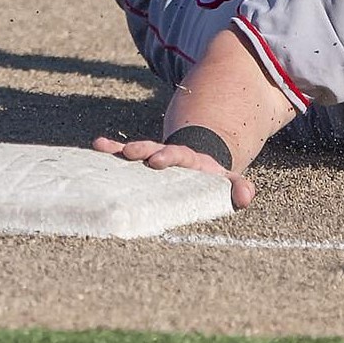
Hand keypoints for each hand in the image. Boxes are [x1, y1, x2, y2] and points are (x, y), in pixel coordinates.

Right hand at [93, 135, 255, 208]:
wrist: (198, 164)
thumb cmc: (209, 177)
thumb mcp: (225, 180)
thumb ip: (237, 186)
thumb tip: (246, 197)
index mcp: (187, 159)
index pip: (178, 155)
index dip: (168, 156)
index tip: (157, 161)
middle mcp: (167, 154)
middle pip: (153, 148)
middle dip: (142, 150)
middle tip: (129, 153)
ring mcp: (152, 156)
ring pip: (135, 150)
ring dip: (120, 150)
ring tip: (102, 147)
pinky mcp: (140, 160)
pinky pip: (123, 154)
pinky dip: (111, 151)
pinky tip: (96, 146)